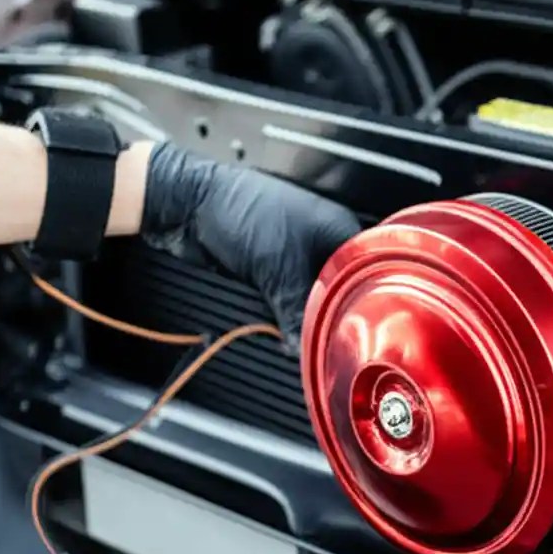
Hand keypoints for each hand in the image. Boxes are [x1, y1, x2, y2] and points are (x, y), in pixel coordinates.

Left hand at [139, 142, 358, 351]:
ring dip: (302, 315)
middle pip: (338, 291)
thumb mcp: (279, 269)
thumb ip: (299, 312)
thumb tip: (307, 347)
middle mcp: (322, 242)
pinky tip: (281, 324)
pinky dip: (283, 311)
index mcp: (338, 230)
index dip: (359, 305)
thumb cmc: (240, 211)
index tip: (351, 332)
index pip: (364, 276)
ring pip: (310, 298)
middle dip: (327, 314)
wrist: (188, 206)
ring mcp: (296, 255)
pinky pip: (286, 298)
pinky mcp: (273, 268)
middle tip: (323, 339)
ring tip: (300, 335)